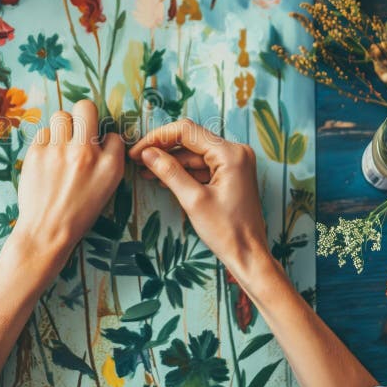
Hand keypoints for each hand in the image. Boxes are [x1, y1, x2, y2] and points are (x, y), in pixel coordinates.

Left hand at [12, 100, 124, 275]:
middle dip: (83, 115)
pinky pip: (43, 133)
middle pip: (85, 107)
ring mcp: (59, 151)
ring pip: (61, 115)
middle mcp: (86, 153)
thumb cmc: (78, 213)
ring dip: (62, 127)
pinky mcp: (37, 153)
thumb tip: (100, 137)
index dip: (105, 141)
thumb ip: (108, 161)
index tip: (97, 150)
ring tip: (60, 145)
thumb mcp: (106, 189)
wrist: (48, 231)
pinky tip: (47, 159)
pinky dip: (46, 143)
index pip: (113, 134)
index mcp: (110, 166)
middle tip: (78, 129)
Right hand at [129, 118, 270, 282]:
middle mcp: (235, 152)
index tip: (137, 151)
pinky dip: (183, 170)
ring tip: (145, 171)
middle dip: (162, 148)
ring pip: (194, 153)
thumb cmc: (226, 231)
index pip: (187, 131)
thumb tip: (147, 153)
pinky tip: (163, 178)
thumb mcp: (193, 200)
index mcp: (231, 154)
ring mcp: (234, 162)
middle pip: (190, 139)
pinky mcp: (231, 173)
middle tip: (137, 159)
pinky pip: (202, 165)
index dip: (158, 138)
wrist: (249, 254)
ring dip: (170, 161)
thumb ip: (169, 172)